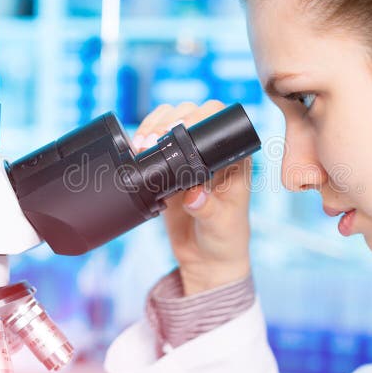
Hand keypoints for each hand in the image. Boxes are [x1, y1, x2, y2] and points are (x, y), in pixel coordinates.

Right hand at [132, 101, 252, 295]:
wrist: (204, 257)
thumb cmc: (225, 239)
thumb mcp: (220, 225)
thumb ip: (208, 210)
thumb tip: (193, 195)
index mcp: (235, 158)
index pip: (222, 124)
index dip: (201, 119)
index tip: (180, 129)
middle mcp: (213, 152)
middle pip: (194, 115)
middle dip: (172, 119)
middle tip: (155, 138)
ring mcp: (190, 157)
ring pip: (172, 122)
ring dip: (154, 125)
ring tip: (142, 144)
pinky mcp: (169, 166)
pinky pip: (155, 142)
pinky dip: (143, 139)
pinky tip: (136, 148)